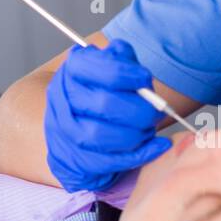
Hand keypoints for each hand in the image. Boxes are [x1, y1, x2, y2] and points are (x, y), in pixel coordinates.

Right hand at [45, 38, 170, 192]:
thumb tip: (133, 67)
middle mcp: (64, 98)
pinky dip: (138, 155)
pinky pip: (107, 161)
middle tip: (156, 111)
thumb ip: (122, 59)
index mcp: (74, 69)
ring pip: (101, 136)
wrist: (74, 123)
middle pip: (104, 105)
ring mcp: (65, 131)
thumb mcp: (111, 65)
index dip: (130, 75)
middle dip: (140, 110)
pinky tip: (156, 147)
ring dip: (136, 134)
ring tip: (149, 128)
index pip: (103, 70)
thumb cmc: (100, 91)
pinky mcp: (73, 159)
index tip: (146, 79)